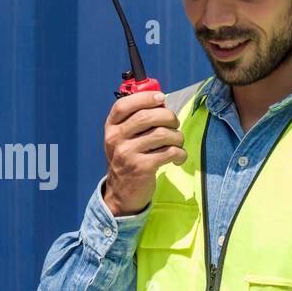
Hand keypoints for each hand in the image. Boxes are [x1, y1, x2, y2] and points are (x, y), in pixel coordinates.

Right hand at [102, 90, 186, 216]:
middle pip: (147, 116)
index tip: (161, 98)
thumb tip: (162, 101)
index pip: (124, 105)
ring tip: (177, 142)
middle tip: (174, 123)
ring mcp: (127, 153)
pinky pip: (169, 152)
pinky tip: (177, 157)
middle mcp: (116, 139)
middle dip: (168, 116)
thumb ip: (136, 119)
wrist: (121, 193)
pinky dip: (180, 153)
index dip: (145, 97)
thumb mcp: (123, 138)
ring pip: (162, 134)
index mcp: (111, 127)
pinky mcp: (141, 168)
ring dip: (177, 136)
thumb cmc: (128, 159)